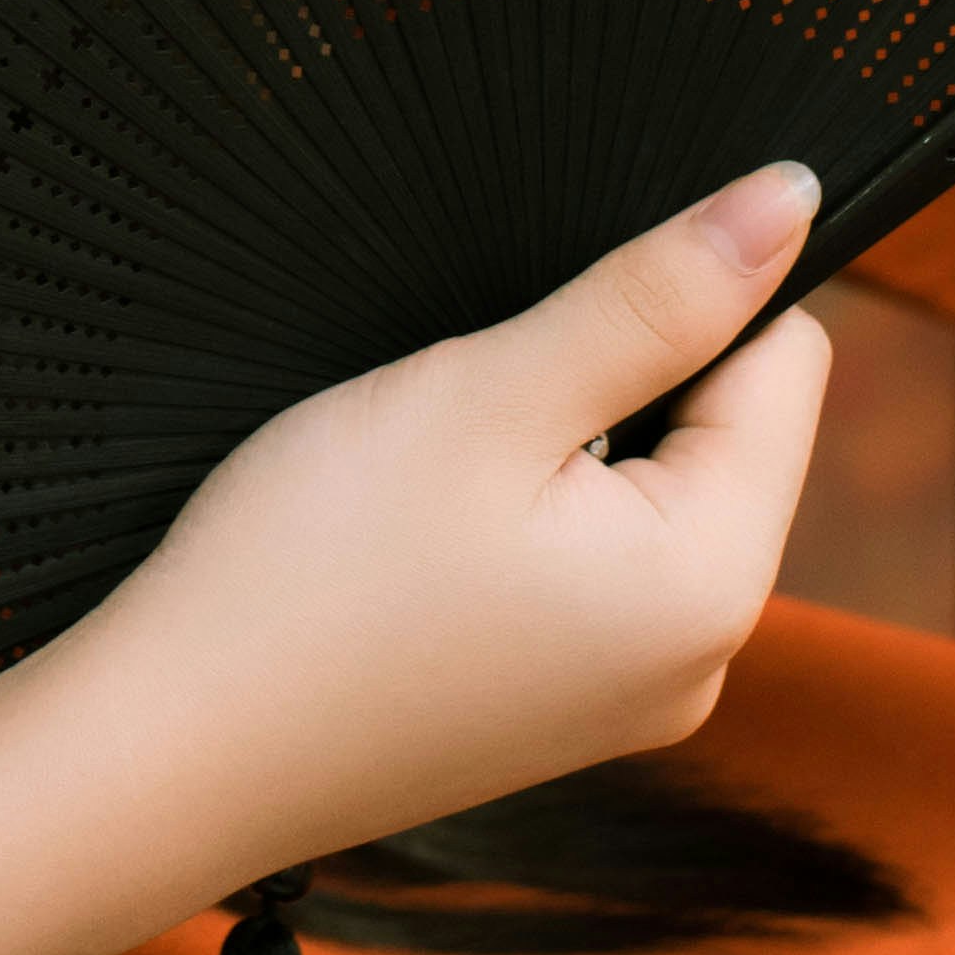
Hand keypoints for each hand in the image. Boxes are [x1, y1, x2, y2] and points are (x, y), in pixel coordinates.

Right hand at [0, 164, 830, 954]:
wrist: (165, 756)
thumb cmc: (306, 571)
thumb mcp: (486, 394)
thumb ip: (652, 296)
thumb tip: (790, 198)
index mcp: (713, 584)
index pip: (784, 366)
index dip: (679, 294)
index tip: (553, 305)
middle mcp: (701, 664)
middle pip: (719, 435)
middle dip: (615, 376)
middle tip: (468, 396)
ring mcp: (626, 703)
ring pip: (643, 496)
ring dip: (561, 445)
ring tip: (429, 466)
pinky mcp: (553, 716)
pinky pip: (584, 570)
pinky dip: (519, 518)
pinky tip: (417, 532)